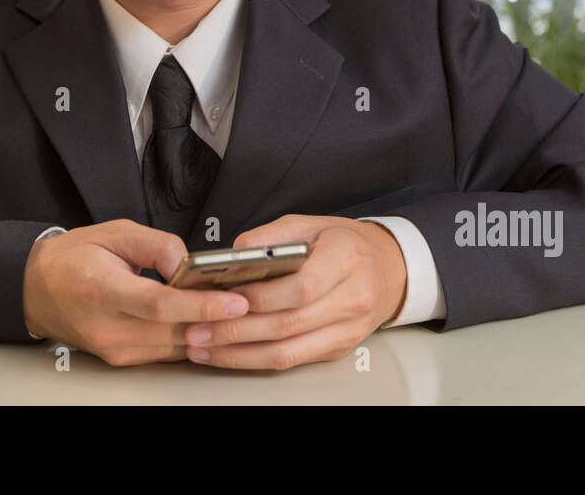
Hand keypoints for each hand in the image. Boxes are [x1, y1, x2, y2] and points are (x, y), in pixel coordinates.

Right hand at [22, 219, 249, 365]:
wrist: (35, 288)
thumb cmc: (73, 258)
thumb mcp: (114, 232)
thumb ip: (157, 244)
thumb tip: (189, 264)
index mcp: (103, 290)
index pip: (160, 305)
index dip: (202, 305)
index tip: (235, 301)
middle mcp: (108, 327)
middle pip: (174, 331)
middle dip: (217, 319)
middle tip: (249, 301)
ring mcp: (114, 349)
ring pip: (175, 347)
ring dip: (206, 330)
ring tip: (233, 308)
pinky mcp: (120, 359)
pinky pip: (165, 352)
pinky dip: (188, 337)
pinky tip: (204, 320)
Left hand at [182, 215, 407, 369]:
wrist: (387, 268)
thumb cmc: (343, 243)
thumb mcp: (308, 224)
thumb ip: (268, 238)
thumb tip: (229, 259)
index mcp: (346, 259)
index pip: (300, 287)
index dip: (259, 296)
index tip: (222, 297)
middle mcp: (352, 298)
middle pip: (288, 324)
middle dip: (236, 330)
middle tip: (197, 329)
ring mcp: (347, 330)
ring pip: (288, 351)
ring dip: (239, 354)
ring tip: (203, 348)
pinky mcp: (338, 349)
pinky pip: (293, 361)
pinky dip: (256, 360)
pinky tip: (228, 354)